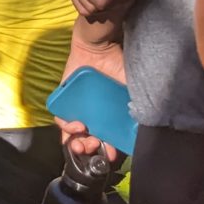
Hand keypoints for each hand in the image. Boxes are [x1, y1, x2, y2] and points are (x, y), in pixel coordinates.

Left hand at [53, 37, 125, 166]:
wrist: (99, 47)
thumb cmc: (120, 67)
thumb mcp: (133, 90)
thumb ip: (137, 109)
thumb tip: (141, 130)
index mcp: (111, 117)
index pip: (109, 141)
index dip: (110, 152)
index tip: (112, 156)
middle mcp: (94, 117)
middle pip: (89, 141)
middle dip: (91, 150)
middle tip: (93, 147)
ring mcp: (78, 110)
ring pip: (74, 135)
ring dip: (77, 144)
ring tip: (82, 143)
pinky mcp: (64, 102)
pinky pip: (61, 120)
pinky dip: (67, 127)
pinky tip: (76, 125)